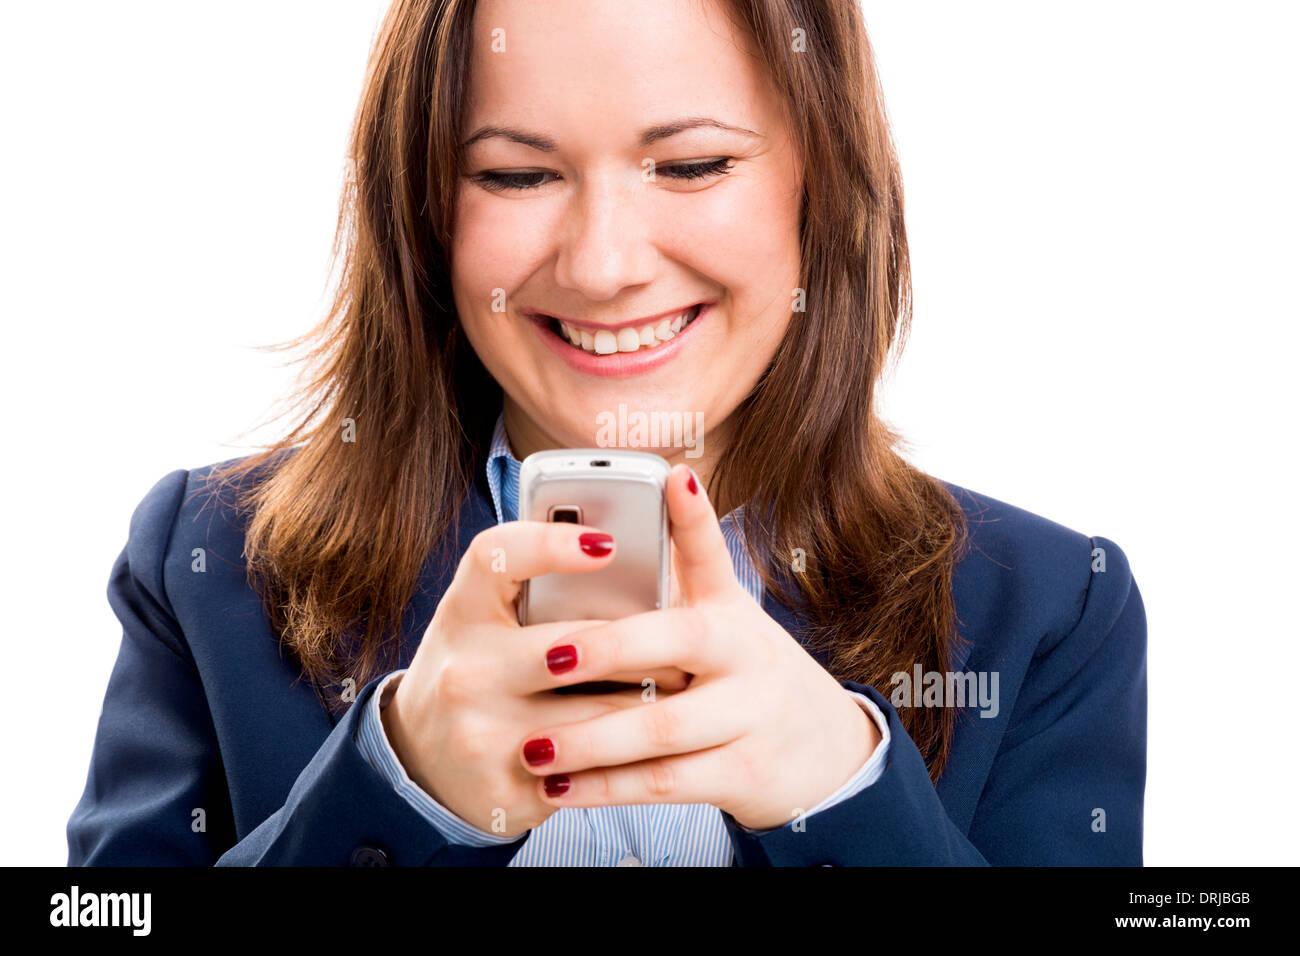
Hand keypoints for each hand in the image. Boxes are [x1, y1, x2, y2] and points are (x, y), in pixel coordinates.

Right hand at [382, 519, 689, 835]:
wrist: (421, 761)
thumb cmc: (477, 669)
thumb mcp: (486, 619)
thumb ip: (536, 588)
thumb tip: (627, 557)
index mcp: (462, 612)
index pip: (496, 556)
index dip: (551, 544)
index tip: (608, 543)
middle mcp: (466, 670)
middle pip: (577, 645)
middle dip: (642, 646)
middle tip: (685, 642)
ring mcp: (481, 735)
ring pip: (599, 715)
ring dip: (648, 704)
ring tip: (678, 691)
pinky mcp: (506, 790)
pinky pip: (595, 772)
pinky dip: (628, 757)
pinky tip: (647, 747)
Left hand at [514, 464, 881, 830]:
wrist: (822, 753)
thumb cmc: (745, 676)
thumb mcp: (726, 621)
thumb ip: (680, 577)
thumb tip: (638, 503)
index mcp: (731, 611)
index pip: (712, 553)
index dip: (694, 515)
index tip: (673, 477)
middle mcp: (748, 655)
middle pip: (677, 642)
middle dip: (609, 648)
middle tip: (549, 657)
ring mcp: (750, 716)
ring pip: (661, 728)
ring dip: (590, 741)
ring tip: (532, 747)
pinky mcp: (743, 772)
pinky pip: (664, 783)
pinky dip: (607, 788)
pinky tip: (561, 789)